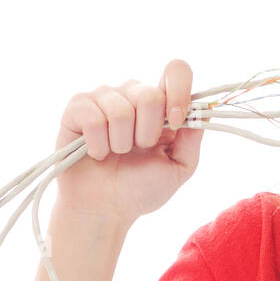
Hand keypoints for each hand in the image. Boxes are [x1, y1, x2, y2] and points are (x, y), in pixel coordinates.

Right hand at [53, 59, 203, 224]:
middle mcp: (132, 94)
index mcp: (160, 104)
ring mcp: (103, 98)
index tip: (174, 122)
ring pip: (120, 110)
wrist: (105, 209)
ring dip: (121, 143)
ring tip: (115, 154)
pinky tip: (96, 153)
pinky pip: (93, 119)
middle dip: (147, 133)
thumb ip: (192, 138)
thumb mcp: (179, 167)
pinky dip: (98, 145)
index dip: (179, 92)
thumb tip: (202, 109)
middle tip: (138, 150)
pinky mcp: (77, 108)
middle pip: (149, 95)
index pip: (176, 70)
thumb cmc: (141, 188)